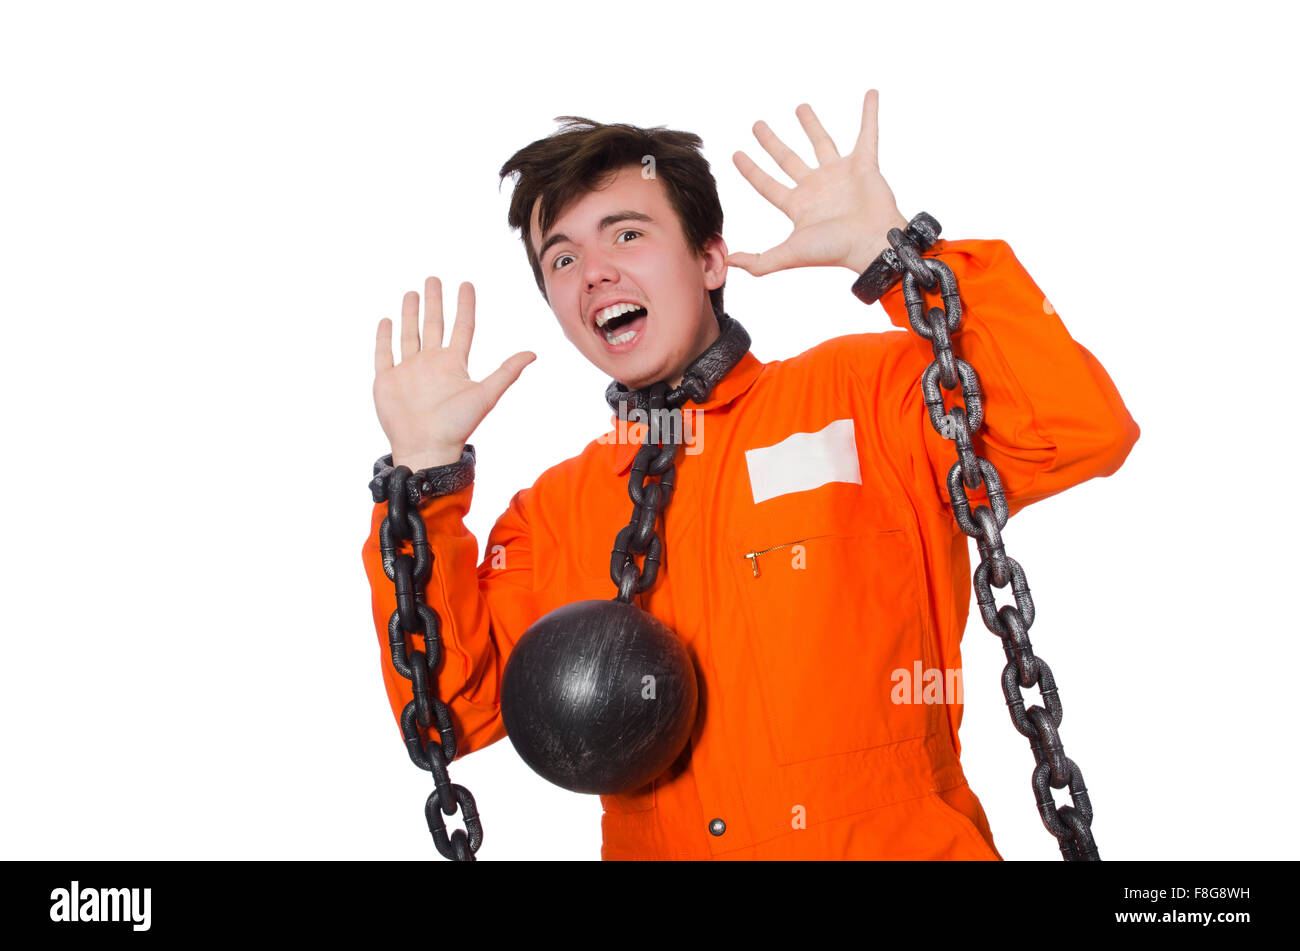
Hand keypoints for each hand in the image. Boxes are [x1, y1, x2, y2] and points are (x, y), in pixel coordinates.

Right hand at [373, 277, 534, 469]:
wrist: (426, 449)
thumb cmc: (457, 426)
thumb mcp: (485, 395)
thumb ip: (506, 372)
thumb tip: (533, 353)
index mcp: (454, 364)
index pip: (461, 327)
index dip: (464, 305)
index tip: (466, 284)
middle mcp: (432, 363)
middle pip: (433, 324)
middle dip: (433, 301)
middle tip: (433, 279)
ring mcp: (409, 371)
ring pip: (409, 334)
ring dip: (410, 314)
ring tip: (412, 293)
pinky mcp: (387, 380)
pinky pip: (385, 353)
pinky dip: (384, 337)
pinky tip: (385, 321)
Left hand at [727, 89, 908, 276]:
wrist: (871, 244)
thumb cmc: (834, 251)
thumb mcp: (790, 255)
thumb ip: (759, 261)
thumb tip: (729, 262)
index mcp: (798, 206)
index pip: (767, 184)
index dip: (751, 170)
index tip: (736, 153)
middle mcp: (816, 187)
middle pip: (787, 159)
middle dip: (771, 142)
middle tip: (757, 125)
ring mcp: (840, 174)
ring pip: (821, 142)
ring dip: (811, 124)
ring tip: (800, 107)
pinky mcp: (864, 164)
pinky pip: (868, 133)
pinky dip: (870, 113)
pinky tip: (870, 94)